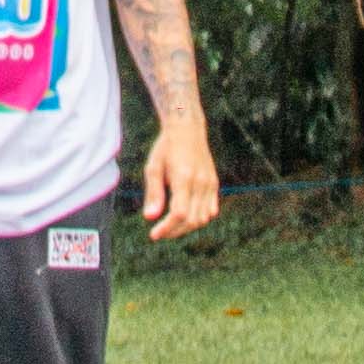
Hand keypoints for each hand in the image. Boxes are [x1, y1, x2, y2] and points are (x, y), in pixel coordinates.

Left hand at [140, 115, 220, 241]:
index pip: (179, 214)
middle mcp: (200, 182)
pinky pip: (211, 210)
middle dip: (174, 231)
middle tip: (159, 233)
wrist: (187, 129)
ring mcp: (210, 183)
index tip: (153, 235)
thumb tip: (149, 218)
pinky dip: (199, 219)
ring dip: (186, 227)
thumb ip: (153, 193)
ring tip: (170, 226)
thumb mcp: (153, 167)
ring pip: (203, 218)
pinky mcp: (214, 183)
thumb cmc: (166, 147)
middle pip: (191, 220)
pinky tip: (185, 217)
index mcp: (184, 178)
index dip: (166, 228)